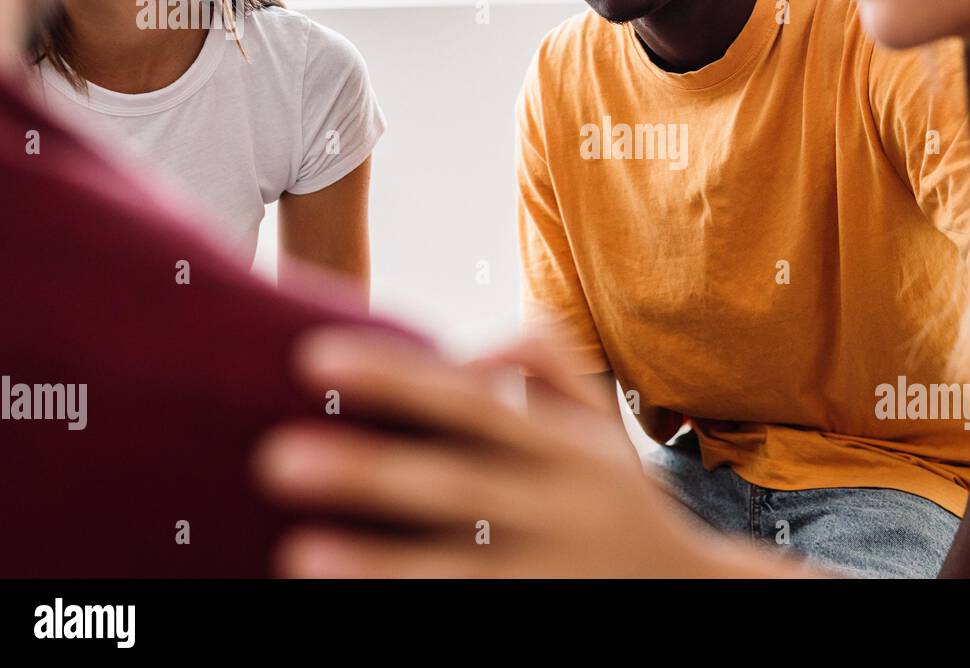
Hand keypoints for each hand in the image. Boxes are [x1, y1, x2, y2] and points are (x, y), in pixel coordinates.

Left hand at [252, 328, 799, 577]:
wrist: (694, 600)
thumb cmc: (619, 496)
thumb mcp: (600, 423)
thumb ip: (544, 358)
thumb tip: (461, 345)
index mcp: (569, 448)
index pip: (474, 401)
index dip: (395, 377)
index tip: (312, 357)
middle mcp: (562, 509)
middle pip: (458, 486)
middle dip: (369, 471)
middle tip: (274, 457)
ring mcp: (550, 577)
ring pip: (458, 571)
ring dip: (378, 565)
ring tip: (296, 555)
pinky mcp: (535, 623)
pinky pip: (465, 616)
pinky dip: (406, 612)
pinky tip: (345, 610)